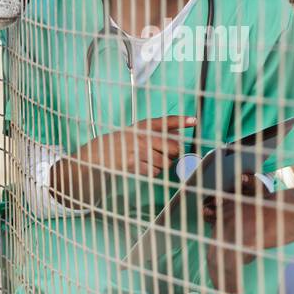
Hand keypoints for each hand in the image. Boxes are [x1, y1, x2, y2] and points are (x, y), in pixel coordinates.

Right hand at [49, 115, 194, 207]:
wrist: (98, 154)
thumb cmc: (122, 143)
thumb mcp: (138, 132)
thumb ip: (158, 131)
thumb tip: (180, 133)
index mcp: (143, 126)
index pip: (166, 121)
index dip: (182, 120)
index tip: (194, 120)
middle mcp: (141, 136)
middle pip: (172, 147)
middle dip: (174, 153)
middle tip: (167, 154)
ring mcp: (137, 150)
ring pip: (165, 162)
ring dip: (162, 165)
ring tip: (149, 160)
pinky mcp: (133, 164)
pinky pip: (154, 172)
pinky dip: (153, 172)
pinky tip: (144, 167)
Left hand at [201, 174, 293, 293]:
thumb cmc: (284, 215)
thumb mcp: (257, 221)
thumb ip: (246, 235)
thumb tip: (243, 257)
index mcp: (227, 215)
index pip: (214, 246)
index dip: (216, 268)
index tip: (221, 283)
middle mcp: (226, 220)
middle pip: (212, 255)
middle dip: (217, 279)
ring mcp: (234, 229)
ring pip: (220, 262)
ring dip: (223, 284)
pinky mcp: (245, 238)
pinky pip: (232, 265)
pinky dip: (232, 281)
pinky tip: (236, 293)